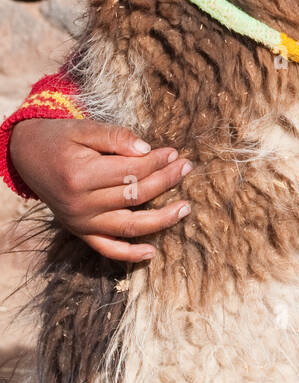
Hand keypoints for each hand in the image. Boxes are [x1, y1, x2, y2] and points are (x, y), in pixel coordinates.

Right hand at [9, 119, 192, 262]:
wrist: (27, 156)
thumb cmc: (59, 139)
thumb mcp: (84, 128)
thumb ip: (115, 137)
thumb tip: (146, 150)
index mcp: (81, 176)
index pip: (132, 171)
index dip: (157, 162)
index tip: (175, 153)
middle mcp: (81, 204)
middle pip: (135, 196)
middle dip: (166, 182)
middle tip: (186, 168)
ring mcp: (81, 222)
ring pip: (128, 227)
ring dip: (161, 220)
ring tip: (185, 209)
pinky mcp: (80, 232)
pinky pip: (107, 248)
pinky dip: (129, 254)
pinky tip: (152, 253)